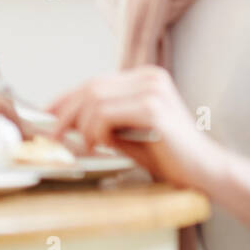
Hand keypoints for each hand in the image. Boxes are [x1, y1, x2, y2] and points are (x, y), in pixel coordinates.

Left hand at [47, 65, 220, 187]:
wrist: (203, 172)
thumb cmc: (166, 154)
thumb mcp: (124, 131)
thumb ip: (98, 119)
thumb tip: (62, 118)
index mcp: (143, 77)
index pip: (94, 82)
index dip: (65, 98)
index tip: (46, 114)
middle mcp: (148, 77)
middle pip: (90, 88)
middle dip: (65, 113)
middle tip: (54, 135)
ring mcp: (152, 90)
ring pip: (94, 100)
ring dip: (83, 127)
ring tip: (91, 146)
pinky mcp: (152, 107)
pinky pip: (105, 114)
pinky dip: (96, 131)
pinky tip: (105, 145)